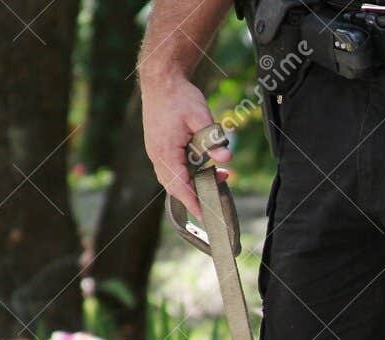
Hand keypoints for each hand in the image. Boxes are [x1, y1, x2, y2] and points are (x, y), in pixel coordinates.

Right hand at [141, 70, 230, 218]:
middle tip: (218, 202)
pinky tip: (208, 167)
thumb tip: (227, 160)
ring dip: (195, 183)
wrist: (162, 79)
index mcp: (165, 151)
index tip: (205, 216)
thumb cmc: (179, 96)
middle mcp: (157, 154)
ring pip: (174, 178)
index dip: (193, 202)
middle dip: (196, 196)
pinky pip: (173, 168)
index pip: (179, 185)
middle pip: (175, 187)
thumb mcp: (201, 116)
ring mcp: (156, 151)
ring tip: (222, 177)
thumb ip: (213, 139)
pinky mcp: (160, 147)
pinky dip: (190, 173)